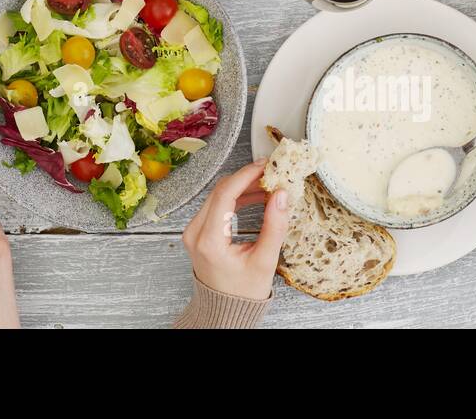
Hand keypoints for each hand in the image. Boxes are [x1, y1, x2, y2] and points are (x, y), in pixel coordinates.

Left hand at [181, 160, 288, 300]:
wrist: (225, 310)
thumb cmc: (244, 292)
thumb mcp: (265, 261)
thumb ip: (274, 226)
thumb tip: (282, 195)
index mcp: (209, 241)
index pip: (225, 195)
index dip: (246, 175)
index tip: (265, 166)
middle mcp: (195, 233)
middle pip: (220, 191)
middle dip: (246, 178)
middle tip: (270, 172)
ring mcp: (193, 231)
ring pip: (217, 196)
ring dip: (242, 187)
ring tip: (268, 185)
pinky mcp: (197, 231)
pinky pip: (216, 205)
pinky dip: (236, 198)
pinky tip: (256, 196)